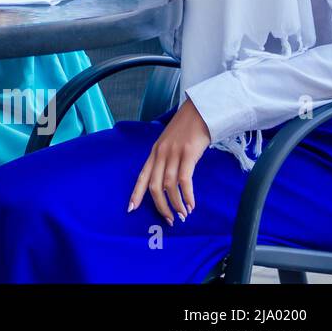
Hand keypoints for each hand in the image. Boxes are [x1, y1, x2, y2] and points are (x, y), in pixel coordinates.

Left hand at [128, 99, 211, 224]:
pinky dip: (187, 195)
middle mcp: (160, 153)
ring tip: (183, 215)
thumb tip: (169, 182)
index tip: (130, 209)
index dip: (136, 193)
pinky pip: (184, 179)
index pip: (141, 176)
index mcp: (154, 152)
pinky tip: (191, 204)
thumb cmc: (188, 129)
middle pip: (153, 185)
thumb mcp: (171, 144)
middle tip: (168, 220)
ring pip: (168, 185)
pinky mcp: (187, 153)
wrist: (200, 110)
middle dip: (160, 205)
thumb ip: (167, 159)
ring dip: (175, 203)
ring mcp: (173, 153)